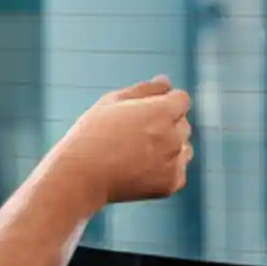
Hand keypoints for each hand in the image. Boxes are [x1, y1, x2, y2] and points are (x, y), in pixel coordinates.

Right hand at [46, 76, 193, 212]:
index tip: (143, 112)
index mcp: (162, 111)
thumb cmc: (92, 133)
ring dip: (170, 146)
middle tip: (134, 134)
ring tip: (138, 152)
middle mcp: (174, 136)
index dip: (163, 102)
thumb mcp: (112, 101)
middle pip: (183, 123)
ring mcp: (174, 162)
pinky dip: (164, 169)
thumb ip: (144, 89)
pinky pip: (178, 170)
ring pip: (184, 147)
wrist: (82, 176)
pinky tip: (140, 169)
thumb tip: (166, 82)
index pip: (182, 99)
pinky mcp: (172, 183)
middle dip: (166, 124)